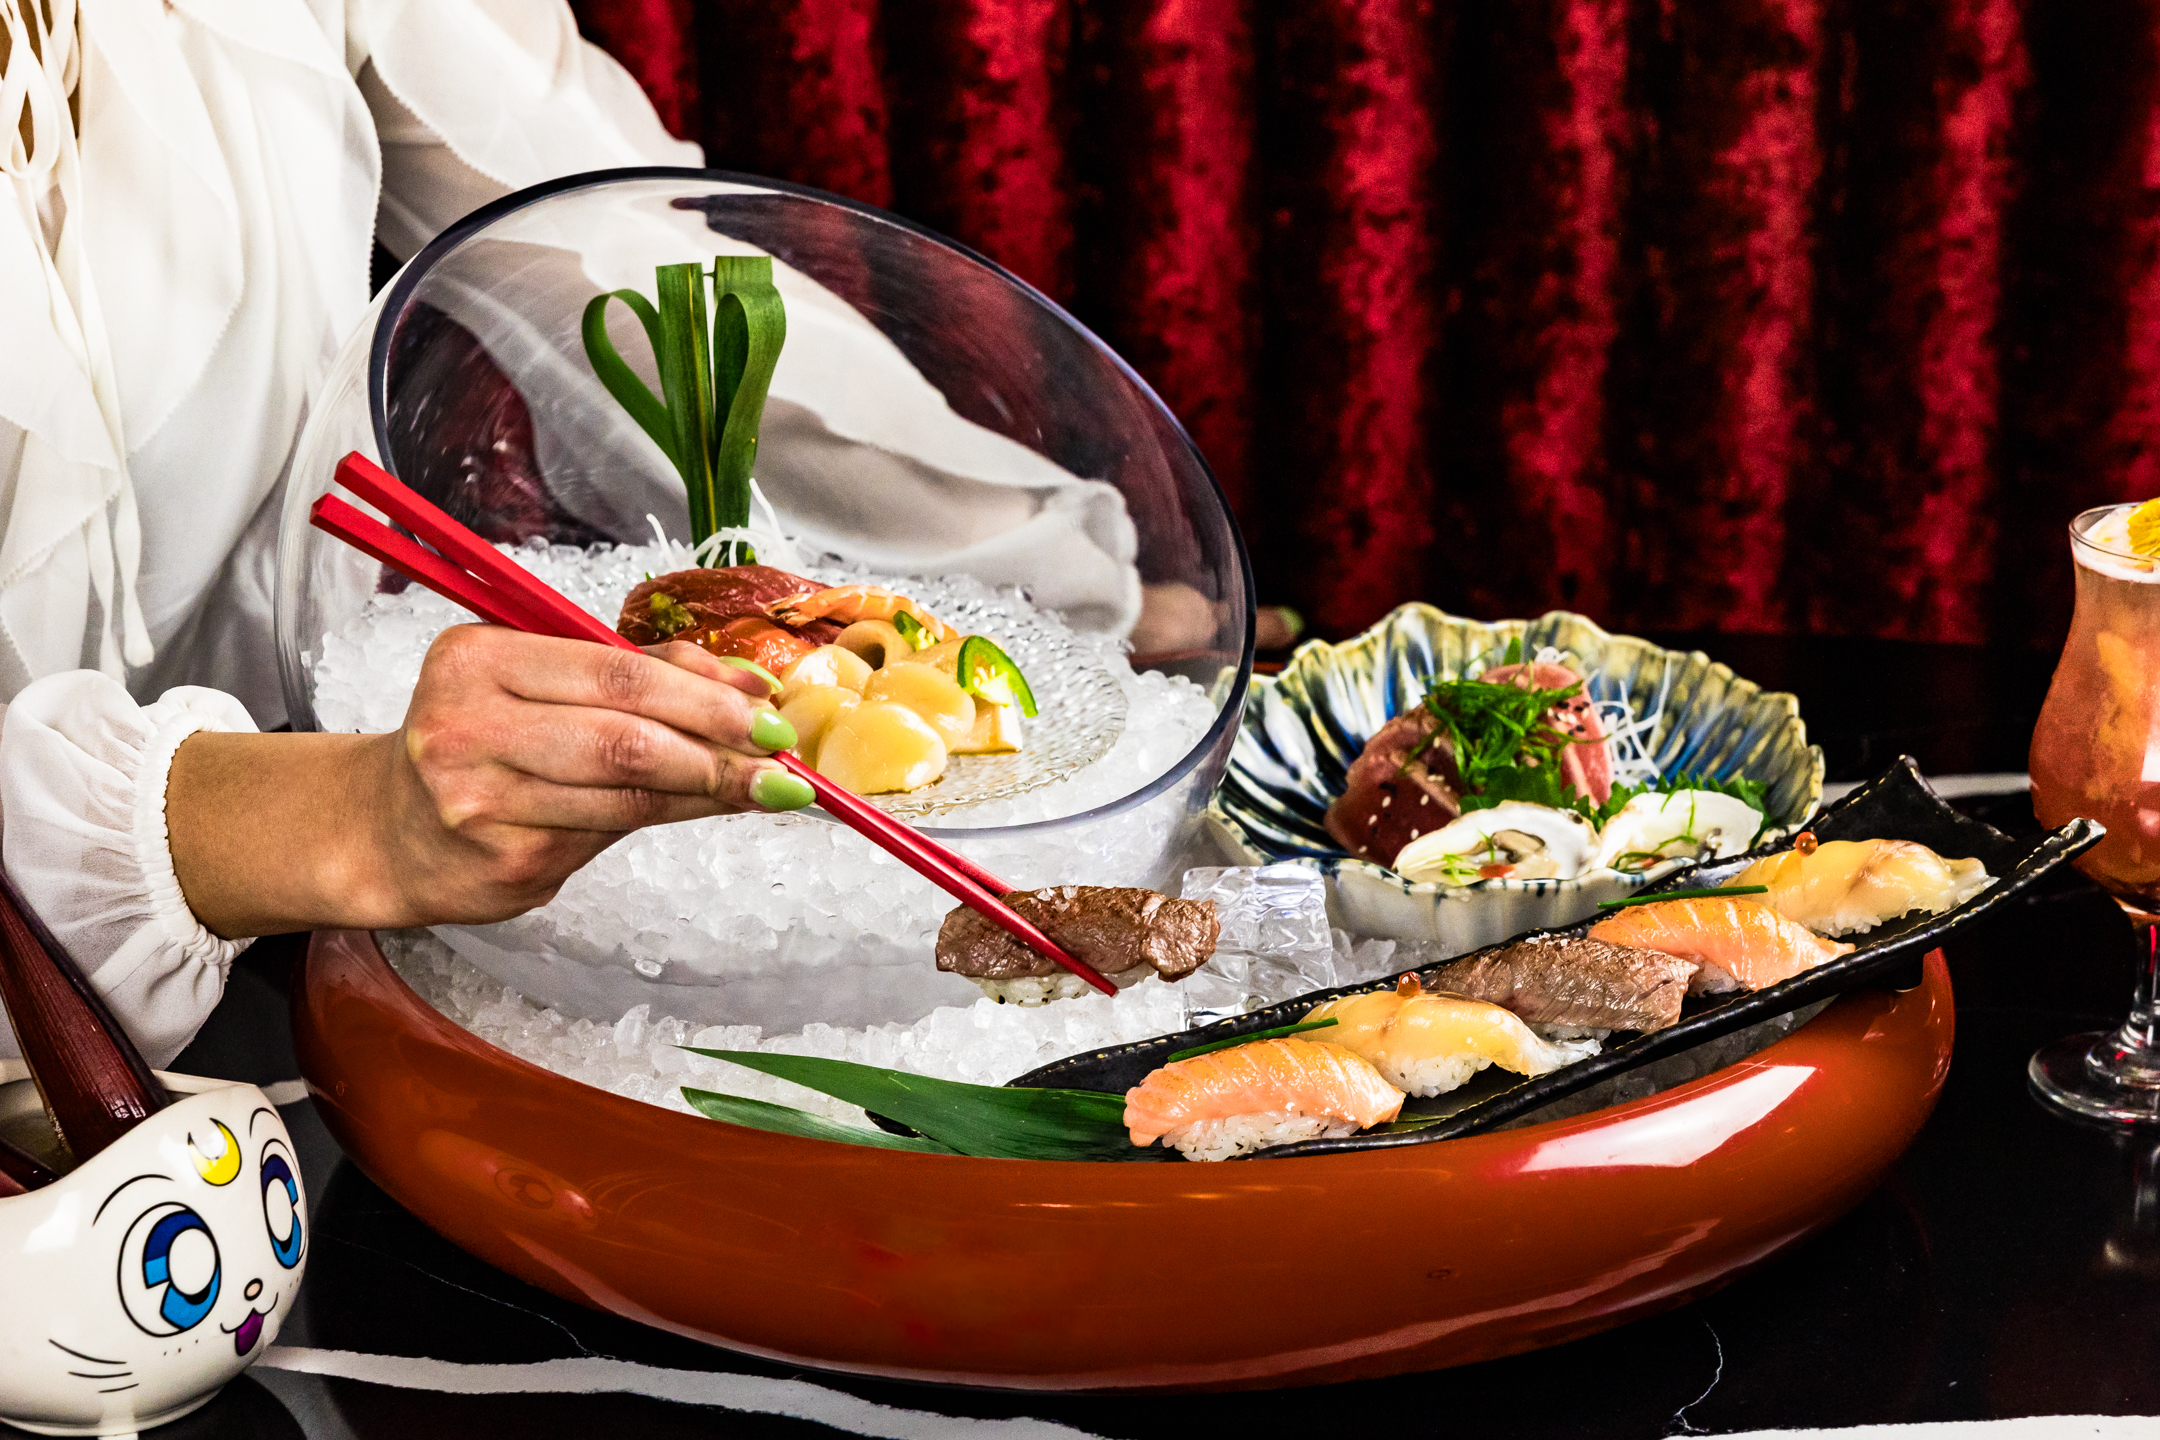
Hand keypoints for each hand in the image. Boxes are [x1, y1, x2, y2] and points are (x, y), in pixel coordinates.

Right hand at [167, 626, 815, 936]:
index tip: (766, 705)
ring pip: (626, 794)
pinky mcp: (502, 861)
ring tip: (763, 786)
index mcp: (478, 660)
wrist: (391, 829)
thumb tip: (749, 684)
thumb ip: (639, 677)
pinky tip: (706, 808)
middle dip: (717, 745)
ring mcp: (479, 801)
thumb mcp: (543, 685)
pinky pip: (611, 834)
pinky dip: (672, 818)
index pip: (614, 672)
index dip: (703, 693)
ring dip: (709, 790)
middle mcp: (466, 726)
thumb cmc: (484, 740)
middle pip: (624, 736)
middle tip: (778, 756)